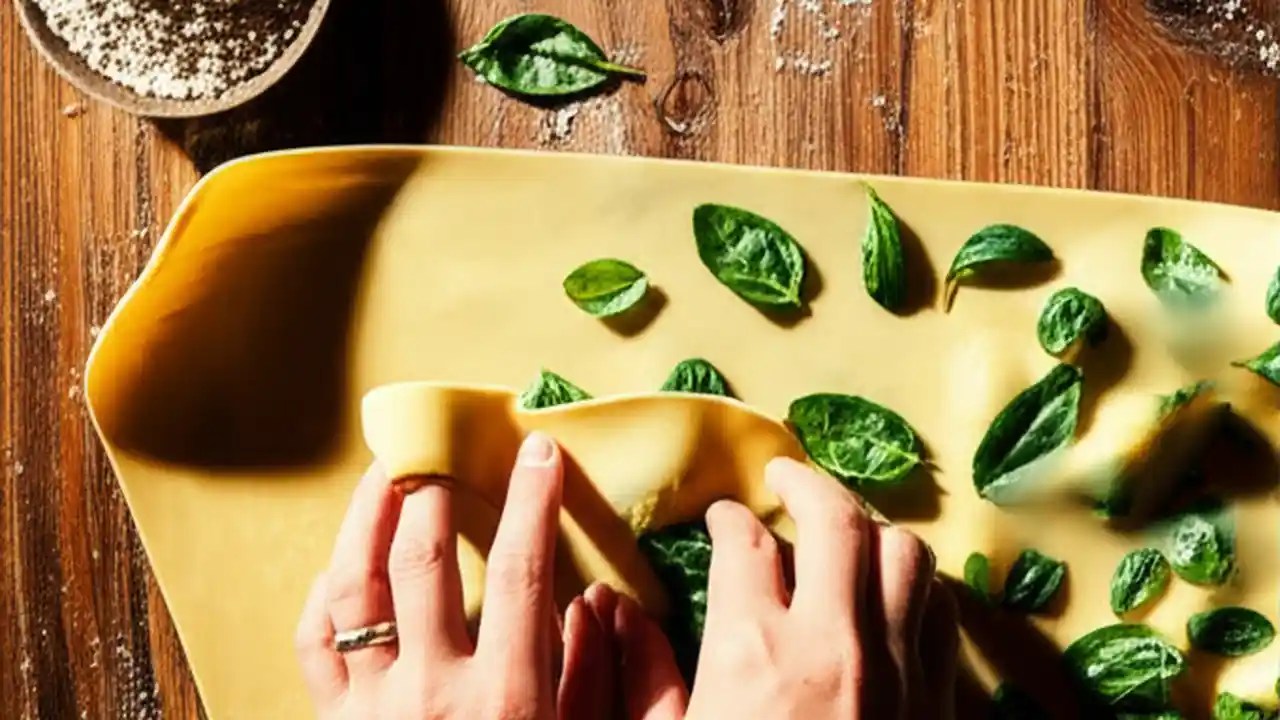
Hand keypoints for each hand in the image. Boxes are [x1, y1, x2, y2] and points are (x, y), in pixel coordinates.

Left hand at [295, 432, 607, 719]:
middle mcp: (432, 692)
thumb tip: (591, 601)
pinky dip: (324, 597)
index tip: (538, 452)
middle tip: (438, 452)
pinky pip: (316, 645)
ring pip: (355, 589)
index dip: (531, 501)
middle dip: (431, 492)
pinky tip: (340, 569)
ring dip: (366, 520)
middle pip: (422, 561)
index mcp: (505, 696)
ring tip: (384, 478)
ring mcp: (374, 707)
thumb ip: (590, 675)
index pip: (520, 571)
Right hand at [615, 457, 959, 719]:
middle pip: (837, 520)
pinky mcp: (938, 703)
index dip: (728, 519)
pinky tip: (890, 591)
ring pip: (903, 554)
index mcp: (753, 649)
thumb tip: (607, 608)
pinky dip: (915, 584)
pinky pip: (939, 613)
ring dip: (869, 529)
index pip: (744, 542)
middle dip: (805, 483)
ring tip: (841, 528)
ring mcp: (897, 670)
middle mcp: (834, 642)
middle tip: (782, 477)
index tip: (721, 519)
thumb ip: (638, 675)